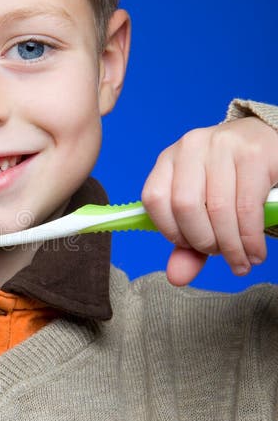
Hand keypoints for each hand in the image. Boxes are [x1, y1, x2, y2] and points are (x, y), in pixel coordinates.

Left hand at [141, 116, 277, 285]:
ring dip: (232, 246)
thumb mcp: (203, 206)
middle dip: (204, 241)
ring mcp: (223, 146)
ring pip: (219, 209)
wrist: (267, 143)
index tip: (191, 246)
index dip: (170, 231)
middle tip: (221, 255)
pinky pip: (247, 207)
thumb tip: (176, 277)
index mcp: (170, 159)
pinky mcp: (254, 154)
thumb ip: (187, 242)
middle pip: (185, 206)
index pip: (154, 199)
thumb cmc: (230, 180)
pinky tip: (255, 252)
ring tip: (242, 262)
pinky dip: (250, 239)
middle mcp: (191, 147)